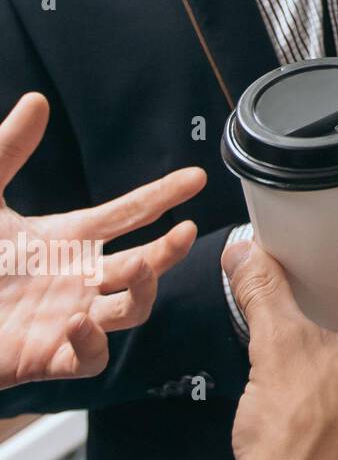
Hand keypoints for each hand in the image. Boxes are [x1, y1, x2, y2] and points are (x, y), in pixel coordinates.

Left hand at [0, 93, 204, 389]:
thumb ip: (8, 150)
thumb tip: (36, 100)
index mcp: (68, 239)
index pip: (130, 213)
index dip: (164, 194)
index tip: (196, 177)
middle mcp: (77, 278)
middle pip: (143, 264)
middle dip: (169, 249)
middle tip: (185, 231)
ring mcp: (66, 319)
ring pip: (130, 310)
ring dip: (142, 289)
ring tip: (137, 266)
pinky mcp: (45, 357)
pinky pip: (87, 359)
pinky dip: (90, 345)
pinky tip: (78, 324)